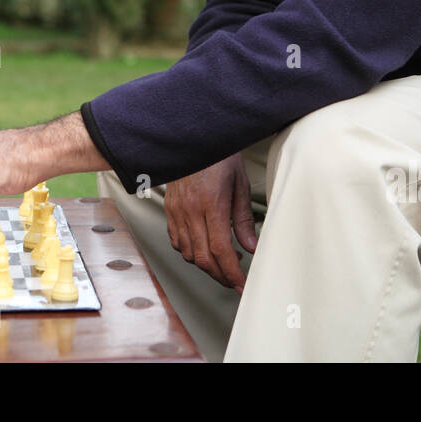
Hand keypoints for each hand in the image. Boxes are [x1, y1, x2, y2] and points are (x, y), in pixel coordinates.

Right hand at [164, 153, 256, 291]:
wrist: (195, 137)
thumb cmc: (221, 157)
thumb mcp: (240, 184)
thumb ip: (244, 219)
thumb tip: (251, 248)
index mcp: (211, 203)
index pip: (221, 249)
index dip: (232, 272)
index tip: (242, 284)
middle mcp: (190, 210)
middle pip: (203, 257)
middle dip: (220, 275)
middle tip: (235, 280)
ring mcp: (177, 210)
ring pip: (188, 252)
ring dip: (206, 264)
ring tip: (223, 262)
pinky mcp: (169, 208)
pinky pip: (176, 240)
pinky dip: (190, 251)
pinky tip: (203, 247)